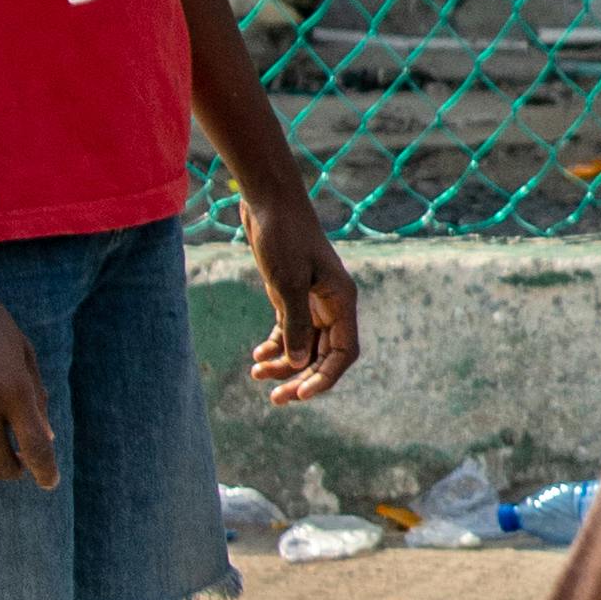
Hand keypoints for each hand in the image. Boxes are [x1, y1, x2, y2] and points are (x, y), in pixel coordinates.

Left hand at [244, 199, 359, 401]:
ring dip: (284, 365)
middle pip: (322, 355)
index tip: (302, 393)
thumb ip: (294, 324)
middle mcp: (331, 305)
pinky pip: (288, 331)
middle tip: (276, 399)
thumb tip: (297, 363)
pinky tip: (257, 356)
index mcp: (341, 301)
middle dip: (300, 378)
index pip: (343, 352)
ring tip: (257, 376)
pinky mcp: (291, 295)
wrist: (269, 200)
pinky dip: (275, 345)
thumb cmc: (283, 236)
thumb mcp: (287, 282)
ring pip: (303, 345)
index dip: (325, 377)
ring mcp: (311, 301)